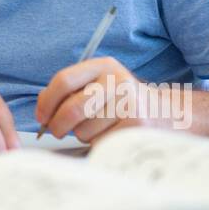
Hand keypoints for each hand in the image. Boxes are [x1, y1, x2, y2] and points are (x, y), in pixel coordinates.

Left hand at [35, 57, 171, 143]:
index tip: (41, 116)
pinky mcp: (136, 125)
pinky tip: (109, 135)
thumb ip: (71, 91)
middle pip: (72, 108)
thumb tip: (42, 108)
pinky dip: (97, 144)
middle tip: (56, 131)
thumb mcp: (99, 84)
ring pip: (84, 130)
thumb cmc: (123, 102)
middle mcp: (116, 81)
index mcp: (103, 66)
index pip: (63, 80)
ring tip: (96, 128)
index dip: (46, 102)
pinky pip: (100, 142)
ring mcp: (129, 103)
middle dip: (57, 125)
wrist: (166, 113)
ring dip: (82, 135)